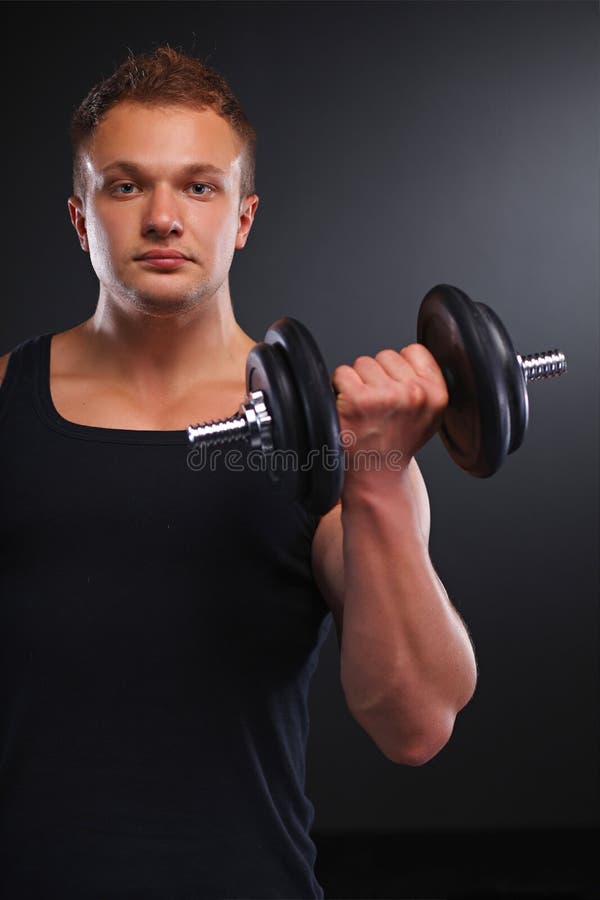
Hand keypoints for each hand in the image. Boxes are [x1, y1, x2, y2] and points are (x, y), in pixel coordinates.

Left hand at [331, 344, 448, 482]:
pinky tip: (349, 410)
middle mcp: (414, 395)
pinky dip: (339, 388)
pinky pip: (343, 373)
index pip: (414, 351)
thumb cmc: (397, 444)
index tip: (396, 391)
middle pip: (386, 355)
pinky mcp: (357, 400)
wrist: (375, 475)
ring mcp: (385, 396)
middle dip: (378, 376)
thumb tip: (410, 354)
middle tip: (378, 407)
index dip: (399, 368)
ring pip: (363, 363)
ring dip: (358, 382)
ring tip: (364, 410)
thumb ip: (426, 383)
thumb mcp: (429, 416)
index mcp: (436, 395)